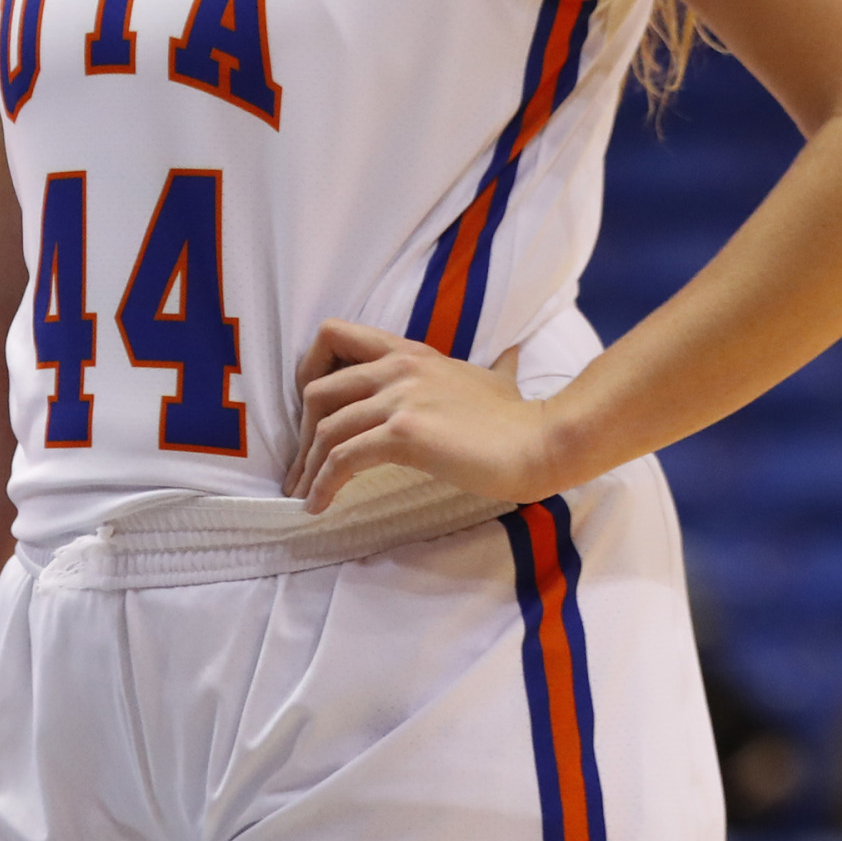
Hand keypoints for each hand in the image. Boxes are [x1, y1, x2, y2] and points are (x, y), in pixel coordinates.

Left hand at [285, 321, 570, 514]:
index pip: (333, 335)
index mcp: (409, 351)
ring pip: (324, 428)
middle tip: (303, 466)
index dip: (308, 369)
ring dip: (307, 468)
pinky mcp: (404, 433)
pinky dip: (323, 485)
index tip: (309, 411)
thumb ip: (494, 366)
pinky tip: (320, 506)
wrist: (541, 441)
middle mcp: (398, 366)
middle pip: (317, 389)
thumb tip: (513, 354)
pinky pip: (343, 459)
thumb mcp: (498, 377)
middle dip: (300, 433)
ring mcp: (400, 398)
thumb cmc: (521, 417)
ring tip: (304, 495)